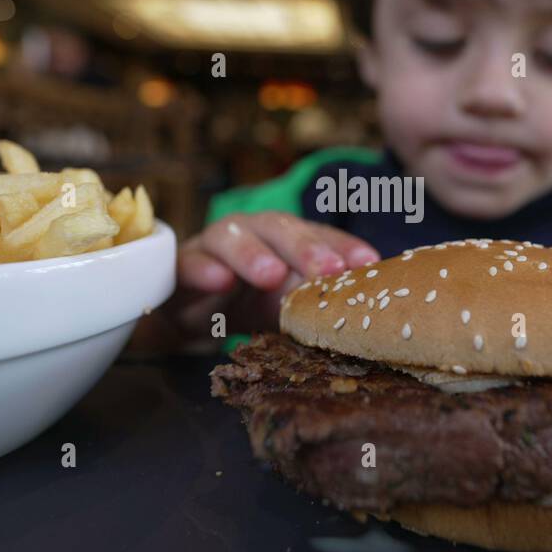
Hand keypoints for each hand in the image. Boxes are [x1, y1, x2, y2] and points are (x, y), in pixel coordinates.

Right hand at [165, 212, 379, 343]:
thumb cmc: (251, 302)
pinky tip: (221, 281)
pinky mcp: (182, 264)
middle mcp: (255, 232)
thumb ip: (316, 306)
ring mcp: (215, 244)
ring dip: (254, 253)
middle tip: (327, 268)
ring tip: (272, 274)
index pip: (320, 236)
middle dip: (305, 247)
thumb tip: (363, 324)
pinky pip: (192, 263)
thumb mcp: (288, 307)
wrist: (192, 313)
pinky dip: (206, 269)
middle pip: (281, 227)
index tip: (368, 263)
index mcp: (288, 239)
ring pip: (233, 236)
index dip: (343, 246)